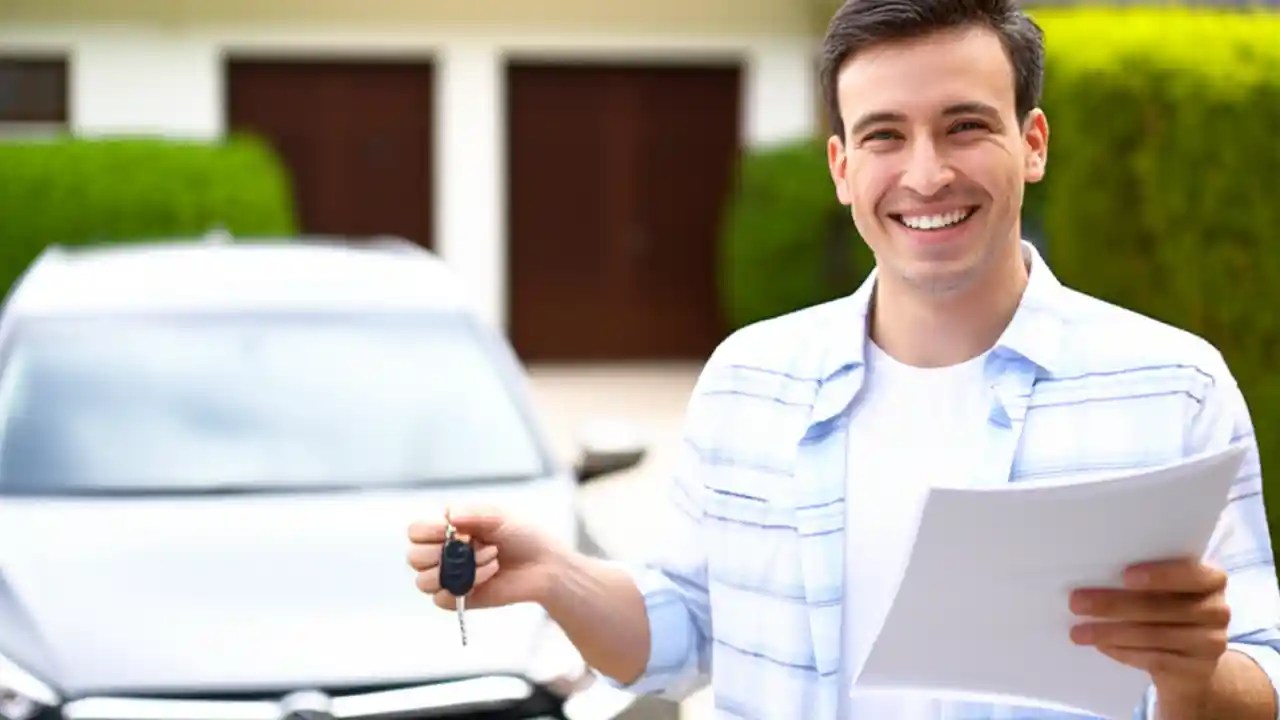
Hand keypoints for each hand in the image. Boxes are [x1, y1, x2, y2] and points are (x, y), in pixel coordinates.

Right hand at [406, 505, 562, 610]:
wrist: (546, 564)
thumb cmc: (524, 536)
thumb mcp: (499, 516)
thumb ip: (472, 513)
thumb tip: (448, 515)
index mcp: (449, 530)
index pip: (415, 532)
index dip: (426, 531)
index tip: (449, 529)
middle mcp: (445, 554)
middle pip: (413, 557)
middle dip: (441, 551)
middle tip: (471, 544)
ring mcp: (451, 577)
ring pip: (423, 581)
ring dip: (457, 569)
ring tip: (488, 559)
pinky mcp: (461, 598)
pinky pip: (442, 599)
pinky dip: (466, 586)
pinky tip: (489, 575)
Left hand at [1070, 558, 1229, 700]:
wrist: (1190, 659)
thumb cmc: (1166, 609)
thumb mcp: (1163, 590)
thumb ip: (1142, 580)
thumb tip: (1092, 572)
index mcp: (1211, 579)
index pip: (1191, 573)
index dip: (1160, 575)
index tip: (1124, 576)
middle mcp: (1217, 609)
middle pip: (1161, 607)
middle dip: (1113, 604)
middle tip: (1076, 603)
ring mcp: (1211, 642)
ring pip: (1153, 635)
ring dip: (1110, 632)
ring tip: (1078, 632)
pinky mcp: (1197, 669)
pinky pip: (1155, 659)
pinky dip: (1123, 651)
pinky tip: (1101, 646)